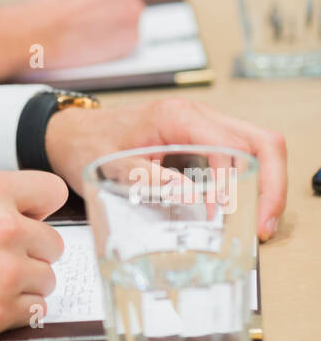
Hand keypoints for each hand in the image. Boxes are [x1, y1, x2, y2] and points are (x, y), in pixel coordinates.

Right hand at [0, 170, 66, 340]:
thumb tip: (20, 215)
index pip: (52, 191)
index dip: (40, 208)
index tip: (31, 218)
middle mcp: (4, 228)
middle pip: (53, 243)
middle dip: (30, 252)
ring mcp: (5, 272)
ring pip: (46, 279)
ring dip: (24, 284)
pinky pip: (34, 311)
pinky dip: (15, 311)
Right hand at [22, 0, 148, 69]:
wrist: (43, 32)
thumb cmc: (48, 6)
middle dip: (117, 5)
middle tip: (96, 15)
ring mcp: (133, 13)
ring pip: (130, 19)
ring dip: (116, 24)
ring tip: (88, 30)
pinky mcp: (133, 38)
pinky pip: (128, 39)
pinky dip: (116, 43)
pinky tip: (94, 42)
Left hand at [43, 97, 286, 240]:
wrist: (70, 133)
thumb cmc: (88, 144)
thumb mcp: (113, 169)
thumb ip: (151, 181)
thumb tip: (193, 199)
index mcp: (177, 117)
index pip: (231, 146)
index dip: (238, 185)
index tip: (228, 217)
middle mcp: (196, 115)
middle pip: (259, 140)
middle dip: (271, 183)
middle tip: (264, 224)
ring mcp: (201, 124)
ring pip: (256, 145)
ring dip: (266, 183)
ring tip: (259, 222)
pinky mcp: (199, 138)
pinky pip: (240, 154)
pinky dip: (250, 181)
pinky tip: (241, 210)